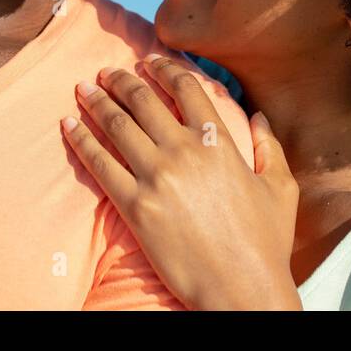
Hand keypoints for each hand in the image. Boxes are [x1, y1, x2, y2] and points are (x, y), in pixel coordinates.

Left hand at [62, 55, 300, 309]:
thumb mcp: (281, 188)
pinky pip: (100, 164)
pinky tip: (69, 126)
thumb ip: (270, 148)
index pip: (185, 88)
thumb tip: (258, 117)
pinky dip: (81, 140)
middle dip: (120, 80)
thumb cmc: (266, 242)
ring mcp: (156, 177)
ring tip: (82, 89)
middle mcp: (184, 151)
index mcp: (218, 141)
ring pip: (117, 125)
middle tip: (106, 72)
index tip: (148, 62)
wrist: (241, 288)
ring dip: (96, 101)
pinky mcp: (134, 206)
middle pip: (142, 100)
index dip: (163, 69)